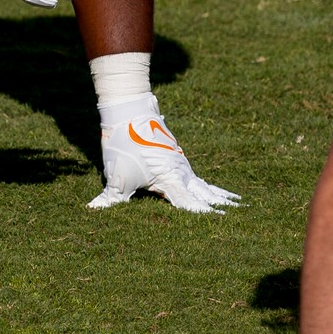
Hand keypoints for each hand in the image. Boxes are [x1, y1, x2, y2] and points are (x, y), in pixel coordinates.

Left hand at [89, 94, 239, 213]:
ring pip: (204, 184)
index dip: (206, 215)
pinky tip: (212, 190)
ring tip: (237, 204)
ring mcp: (181, 163)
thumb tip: (91, 210)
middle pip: (205, 194)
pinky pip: (197, 176)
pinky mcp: (176, 157)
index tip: (224, 223)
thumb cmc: (122, 144)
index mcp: (170, 179)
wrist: (129, 110)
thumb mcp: (115, 175)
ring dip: (219, 195)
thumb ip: (109, 198)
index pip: (191, 204)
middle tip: (242, 215)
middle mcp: (181, 172)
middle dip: (221, 206)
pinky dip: (208, 185)